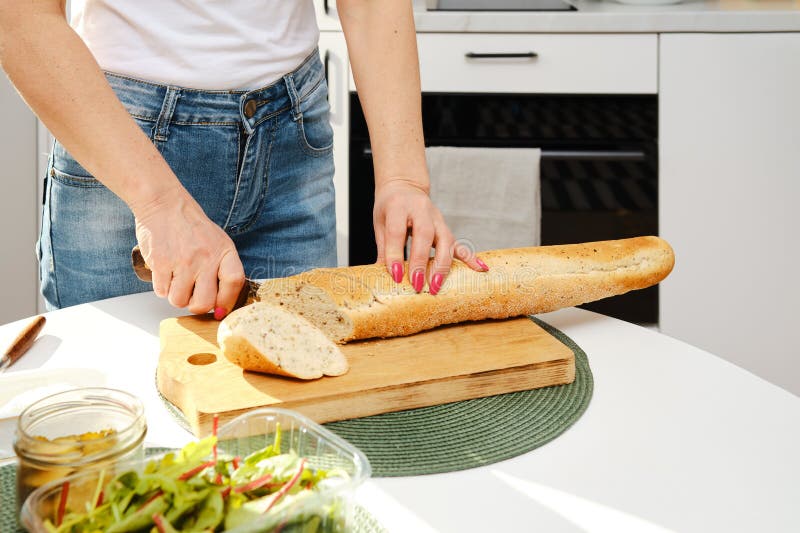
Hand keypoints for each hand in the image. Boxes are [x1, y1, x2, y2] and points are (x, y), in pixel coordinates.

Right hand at [133, 188, 244, 317]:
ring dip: (176, 296)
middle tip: (193, 297)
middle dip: (196, 306)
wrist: (164, 205)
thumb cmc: (191, 226)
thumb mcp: (218, 240)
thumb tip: (222, 303)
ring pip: (179, 301)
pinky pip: (161, 291)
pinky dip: (162, 287)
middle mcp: (205, 257)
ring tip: (177, 281)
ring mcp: (183, 261)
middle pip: (204, 302)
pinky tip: (165, 273)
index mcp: (224, 251)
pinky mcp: (161, 263)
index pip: (234, 282)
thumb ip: (223, 267)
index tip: (221, 309)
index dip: (228, 301)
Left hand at [373, 179, 487, 294]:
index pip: (398, 231)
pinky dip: (470, 257)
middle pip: (425, 235)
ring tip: (436, 286)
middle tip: (417, 285)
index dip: (396, 255)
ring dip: (442, 265)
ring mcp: (437, 218)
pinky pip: (459, 243)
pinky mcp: (446, 227)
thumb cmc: (389, 208)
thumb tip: (382, 276)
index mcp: (399, 206)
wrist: (404, 187)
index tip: (396, 276)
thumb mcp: (380, 223)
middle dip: (421, 262)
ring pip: (445, 240)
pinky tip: (480, 269)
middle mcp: (421, 210)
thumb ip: (383, 248)